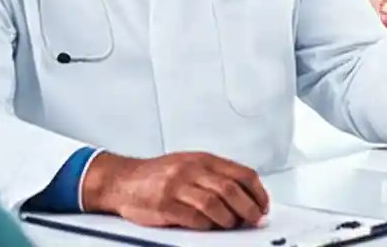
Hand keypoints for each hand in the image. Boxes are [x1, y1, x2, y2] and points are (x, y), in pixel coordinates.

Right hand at [81, 151, 269, 230]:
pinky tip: (207, 226)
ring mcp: (177, 186)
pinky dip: (205, 226)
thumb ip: (215, 176)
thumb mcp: (189, 165)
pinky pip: (193, 218)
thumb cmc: (158, 175)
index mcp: (202, 159)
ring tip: (230, 225)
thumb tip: (246, 197)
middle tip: (253, 220)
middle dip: (248, 209)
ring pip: (214, 204)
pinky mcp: (164, 204)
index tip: (263, 206)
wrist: (123, 180)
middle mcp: (191, 169)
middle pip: (230, 190)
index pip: (241, 173)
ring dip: (228, 220)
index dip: (258, 192)